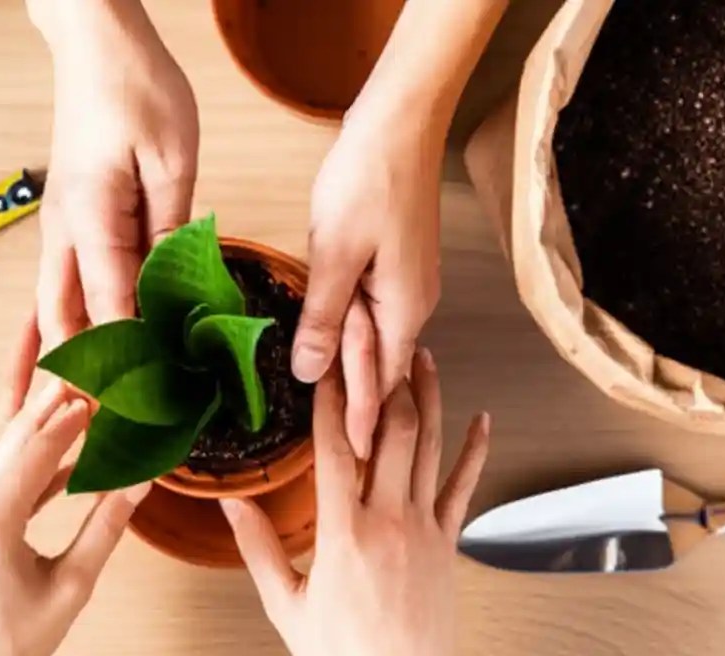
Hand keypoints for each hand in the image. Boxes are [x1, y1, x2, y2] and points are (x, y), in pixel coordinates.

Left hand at [0, 384, 151, 655]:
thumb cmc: (9, 644)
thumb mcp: (71, 586)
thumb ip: (105, 527)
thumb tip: (139, 483)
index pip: (37, 448)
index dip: (72, 416)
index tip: (101, 387)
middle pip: (15, 440)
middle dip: (52, 408)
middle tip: (86, 375)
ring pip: (8, 459)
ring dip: (43, 434)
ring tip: (81, 408)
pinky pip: (4, 485)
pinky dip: (35, 470)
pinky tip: (66, 463)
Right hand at [12, 0, 198, 412]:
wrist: (95, 47)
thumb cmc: (136, 90)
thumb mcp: (171, 161)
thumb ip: (170, 235)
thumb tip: (177, 300)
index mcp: (93, 221)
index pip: (114, 317)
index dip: (133, 375)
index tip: (153, 421)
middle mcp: (63, 239)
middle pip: (71, 333)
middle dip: (90, 392)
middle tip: (109, 446)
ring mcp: (56, 238)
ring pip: (49, 325)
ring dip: (56, 381)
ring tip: (47, 442)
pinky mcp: (63, 234)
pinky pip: (47, 302)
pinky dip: (40, 346)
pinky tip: (31, 381)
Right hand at [222, 350, 489, 655]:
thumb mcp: (287, 606)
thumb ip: (260, 550)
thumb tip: (233, 505)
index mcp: (344, 532)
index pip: (336, 448)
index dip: (331, 399)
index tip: (326, 360)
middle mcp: (390, 519)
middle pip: (390, 432)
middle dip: (383, 377)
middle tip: (380, 334)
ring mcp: (425, 528)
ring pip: (429, 448)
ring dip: (426, 398)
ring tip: (423, 356)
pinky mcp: (448, 543)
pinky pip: (462, 488)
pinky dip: (473, 451)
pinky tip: (481, 419)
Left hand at [296, 114, 443, 458]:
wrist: (399, 123)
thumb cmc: (367, 182)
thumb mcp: (335, 257)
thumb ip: (324, 319)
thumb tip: (312, 373)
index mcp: (402, 308)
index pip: (382, 383)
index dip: (367, 424)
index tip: (358, 464)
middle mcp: (413, 302)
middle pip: (380, 364)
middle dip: (359, 404)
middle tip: (340, 449)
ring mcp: (407, 281)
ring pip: (375, 337)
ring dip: (352, 367)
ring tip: (332, 411)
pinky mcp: (396, 262)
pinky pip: (373, 311)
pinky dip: (352, 331)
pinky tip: (333, 341)